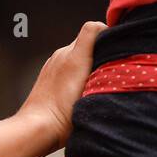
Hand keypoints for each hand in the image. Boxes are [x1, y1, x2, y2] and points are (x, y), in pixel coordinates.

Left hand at [17, 20, 105, 148]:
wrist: (37, 128)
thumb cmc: (66, 115)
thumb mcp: (94, 92)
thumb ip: (105, 68)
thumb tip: (117, 53)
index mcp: (75, 56)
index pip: (94, 28)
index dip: (109, 34)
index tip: (119, 48)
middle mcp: (62, 54)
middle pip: (88, 41)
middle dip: (101, 50)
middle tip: (111, 69)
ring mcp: (53, 63)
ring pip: (77, 53)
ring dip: (89, 61)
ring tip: (96, 81)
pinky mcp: (47, 72)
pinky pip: (66, 62)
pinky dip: (76, 69)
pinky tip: (80, 87)